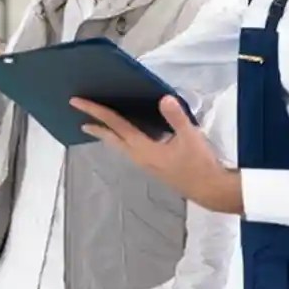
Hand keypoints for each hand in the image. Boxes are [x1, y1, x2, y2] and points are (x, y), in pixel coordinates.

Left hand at [70, 95, 242, 213]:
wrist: (210, 190)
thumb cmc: (199, 164)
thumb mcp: (190, 137)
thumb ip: (176, 117)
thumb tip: (164, 98)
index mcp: (144, 149)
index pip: (116, 125)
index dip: (97, 111)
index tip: (79, 103)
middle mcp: (139, 157)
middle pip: (112, 138)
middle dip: (96, 126)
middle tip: (80, 117)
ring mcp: (146, 163)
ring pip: (120, 145)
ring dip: (108, 134)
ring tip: (98, 125)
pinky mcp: (154, 166)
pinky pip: (131, 149)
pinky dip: (122, 139)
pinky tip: (129, 136)